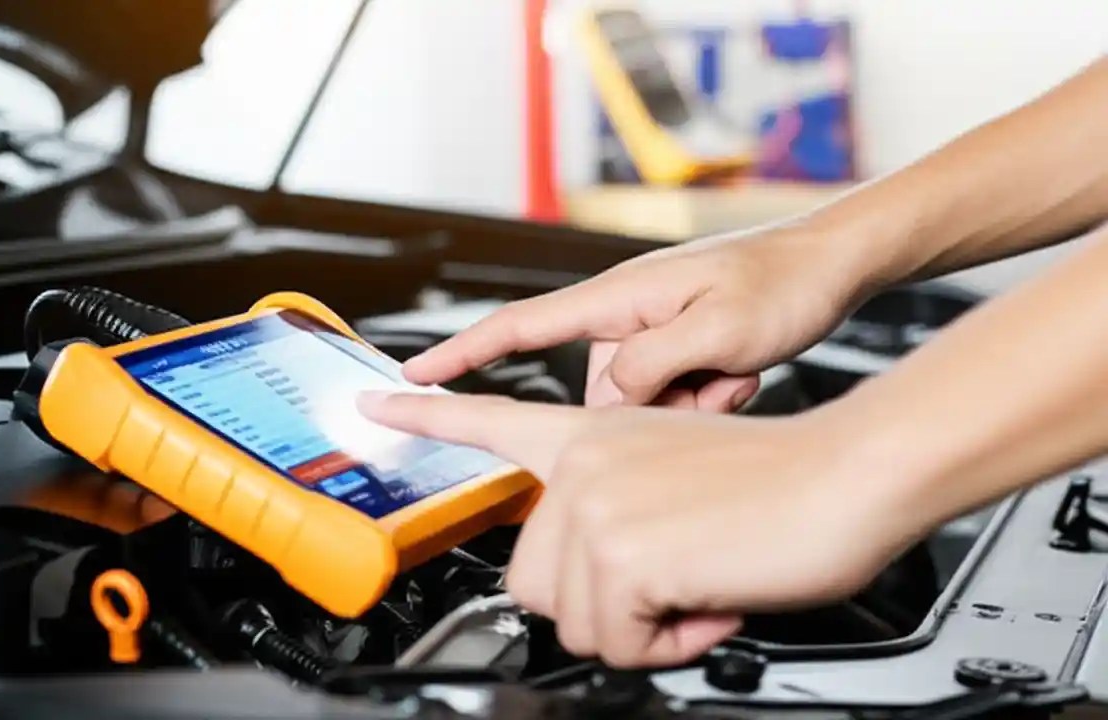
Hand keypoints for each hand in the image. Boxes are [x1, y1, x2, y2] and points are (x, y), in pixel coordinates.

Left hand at [359, 392, 918, 667]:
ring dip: (640, 626)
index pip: (489, 419)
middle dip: (601, 605)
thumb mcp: (672, 474)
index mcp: (590, 433)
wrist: (845, 475)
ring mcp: (593, 501)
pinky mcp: (618, 547)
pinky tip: (707, 601)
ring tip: (695, 587)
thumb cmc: (779, 483)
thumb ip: (613, 506)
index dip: (425, 416)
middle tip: (669, 586)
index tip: (377, 404)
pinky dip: (667, 643)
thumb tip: (589, 568)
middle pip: (533, 578)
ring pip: (573, 617)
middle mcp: (580, 459)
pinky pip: (615, 638)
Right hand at [402, 227, 865, 408]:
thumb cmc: (782, 282)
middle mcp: (624, 313)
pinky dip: (702, 395)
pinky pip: (667, 395)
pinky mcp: (675, 342)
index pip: (519, 328)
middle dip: (650, 408)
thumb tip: (609, 403)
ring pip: (637, 403)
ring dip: (686, 404)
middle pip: (599, 391)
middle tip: (714, 380)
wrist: (833, 264)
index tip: (414, 380)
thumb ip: (650, 368)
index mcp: (618, 298)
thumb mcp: (718, 329)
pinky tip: (739, 375)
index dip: (461, 356)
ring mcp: (650, 328)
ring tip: (734, 374)